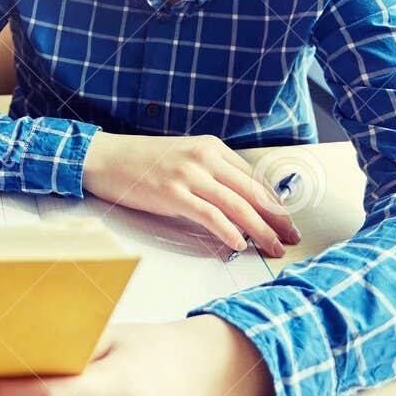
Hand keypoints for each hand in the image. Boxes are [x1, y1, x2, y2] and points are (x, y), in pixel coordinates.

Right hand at [82, 132, 298, 255]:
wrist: (104, 158)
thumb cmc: (141, 162)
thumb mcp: (183, 157)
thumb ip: (210, 173)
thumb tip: (238, 202)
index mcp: (211, 147)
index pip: (254, 178)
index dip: (275, 203)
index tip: (286, 222)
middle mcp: (204, 157)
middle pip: (252, 192)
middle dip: (276, 219)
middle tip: (290, 239)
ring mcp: (188, 175)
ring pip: (237, 206)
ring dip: (260, 230)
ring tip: (271, 248)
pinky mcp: (172, 193)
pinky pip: (210, 216)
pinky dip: (229, 232)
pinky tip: (239, 245)